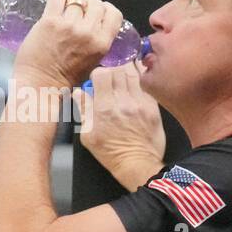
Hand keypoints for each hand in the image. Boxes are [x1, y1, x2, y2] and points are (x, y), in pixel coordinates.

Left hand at [13, 0, 124, 88]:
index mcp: (101, 44)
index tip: (100, 12)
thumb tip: (97, 25)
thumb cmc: (66, 78)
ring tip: (68, 9)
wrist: (41, 82)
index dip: (107, 9)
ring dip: (74, 1)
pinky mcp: (49, 20)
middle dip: (90, 4)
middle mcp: (87, 32)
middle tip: (82, 11)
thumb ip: (98, 42)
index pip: (114, 14)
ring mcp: (68, 25)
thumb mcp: (94, 62)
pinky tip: (58, 4)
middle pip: (96, 3)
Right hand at [75, 61, 165, 189]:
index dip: (99, 71)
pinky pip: (147, 86)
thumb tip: (78, 92)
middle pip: (119, 69)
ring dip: (128, 70)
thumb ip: (83, 110)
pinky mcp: (153, 108)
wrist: (137, 164)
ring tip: (124, 71)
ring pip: (135, 74)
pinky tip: (137, 80)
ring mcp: (140, 104)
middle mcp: (123, 102)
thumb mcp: (88, 134)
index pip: (102, 74)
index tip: (99, 77)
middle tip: (112, 71)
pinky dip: (141, 80)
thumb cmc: (110, 152)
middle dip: (114, 67)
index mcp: (104, 108)